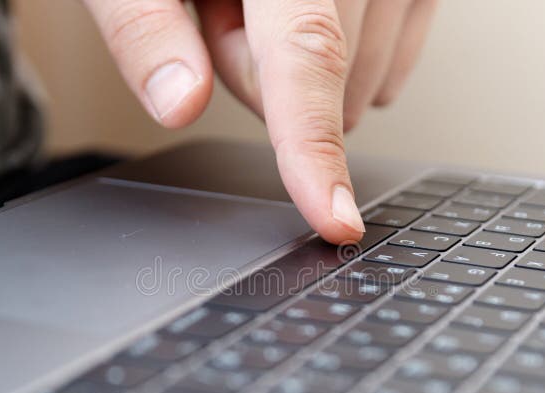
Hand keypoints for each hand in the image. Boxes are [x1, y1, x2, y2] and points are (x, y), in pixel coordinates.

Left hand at [83, 0, 435, 243]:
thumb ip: (145, 24)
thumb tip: (177, 104)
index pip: (304, 55)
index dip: (314, 148)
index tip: (334, 218)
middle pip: (327, 71)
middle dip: (259, 68)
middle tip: (221, 8)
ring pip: (365, 70)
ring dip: (305, 60)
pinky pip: (398, 47)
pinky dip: (351, 52)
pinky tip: (312, 7)